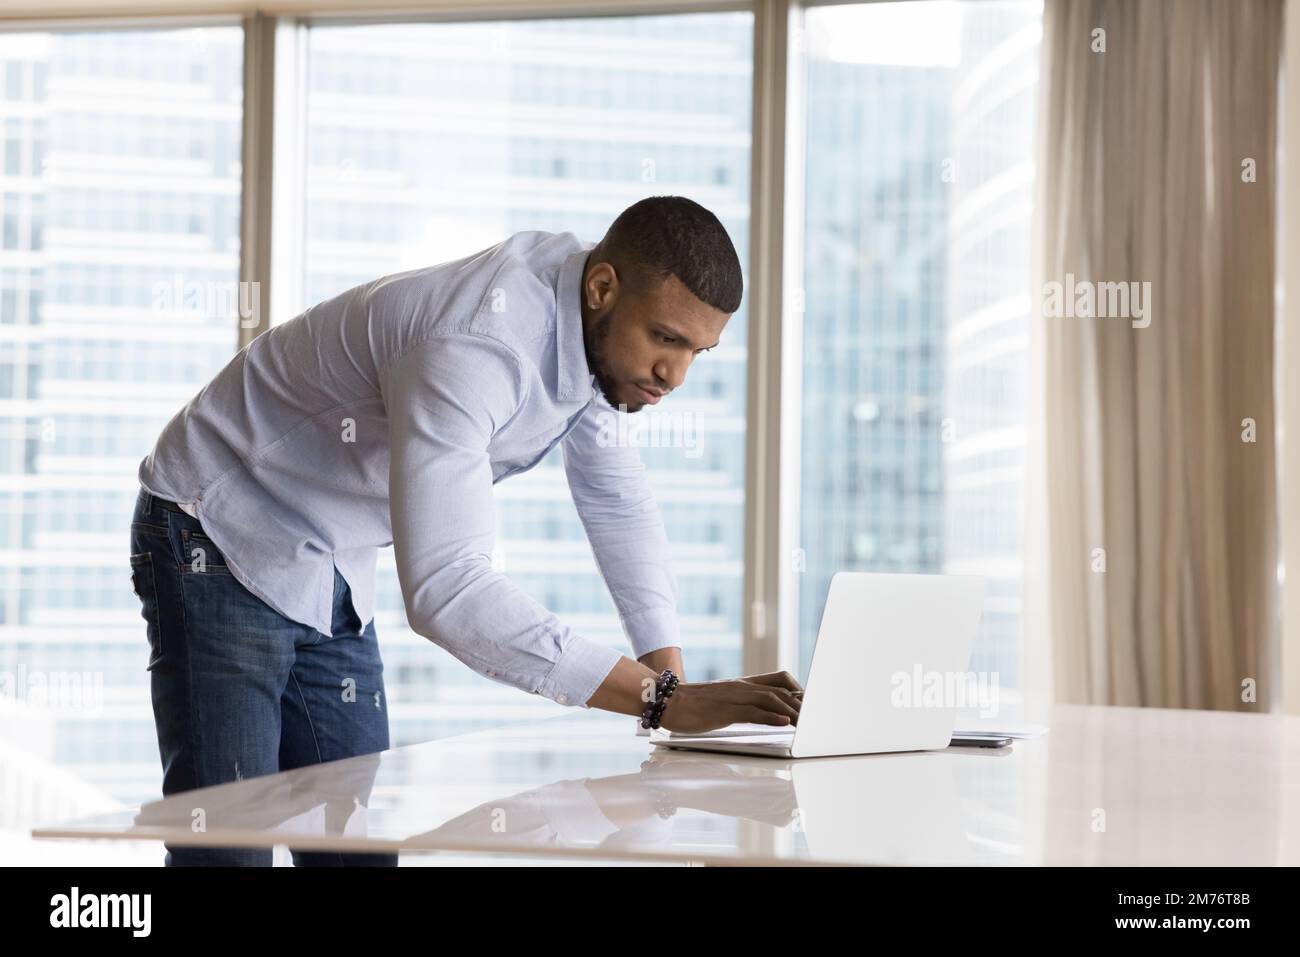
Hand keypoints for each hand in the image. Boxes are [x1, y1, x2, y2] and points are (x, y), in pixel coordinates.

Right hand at [657, 671, 802, 733]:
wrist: (667, 701)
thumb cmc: (693, 704)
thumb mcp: (721, 699)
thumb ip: (741, 703)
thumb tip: (760, 712)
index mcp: (742, 684)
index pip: (779, 679)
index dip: (798, 690)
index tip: (810, 703)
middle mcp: (742, 687)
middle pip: (780, 690)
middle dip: (801, 703)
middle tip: (817, 715)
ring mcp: (734, 697)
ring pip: (770, 700)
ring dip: (792, 711)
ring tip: (808, 722)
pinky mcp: (724, 710)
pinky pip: (752, 712)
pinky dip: (770, 717)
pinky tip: (783, 723)